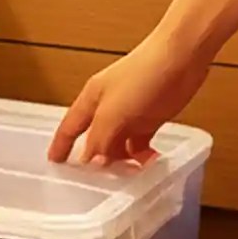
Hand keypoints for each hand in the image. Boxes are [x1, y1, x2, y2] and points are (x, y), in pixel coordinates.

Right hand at [47, 38, 210, 165]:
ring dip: (121, 160)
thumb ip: (98, 139)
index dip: (60, 146)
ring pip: (118, 144)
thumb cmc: (144, 75)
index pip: (69, 128)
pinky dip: (141, 154)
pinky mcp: (152, 116)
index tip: (54, 164)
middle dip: (96, 160)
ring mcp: (130, 112)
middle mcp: (108, 107)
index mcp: (91, 101)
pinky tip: (147, 161)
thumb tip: (89, 160)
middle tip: (98, 183)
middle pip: (95, 140)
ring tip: (128, 174)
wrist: (183, 56)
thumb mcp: (113, 113)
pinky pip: (140, 142)